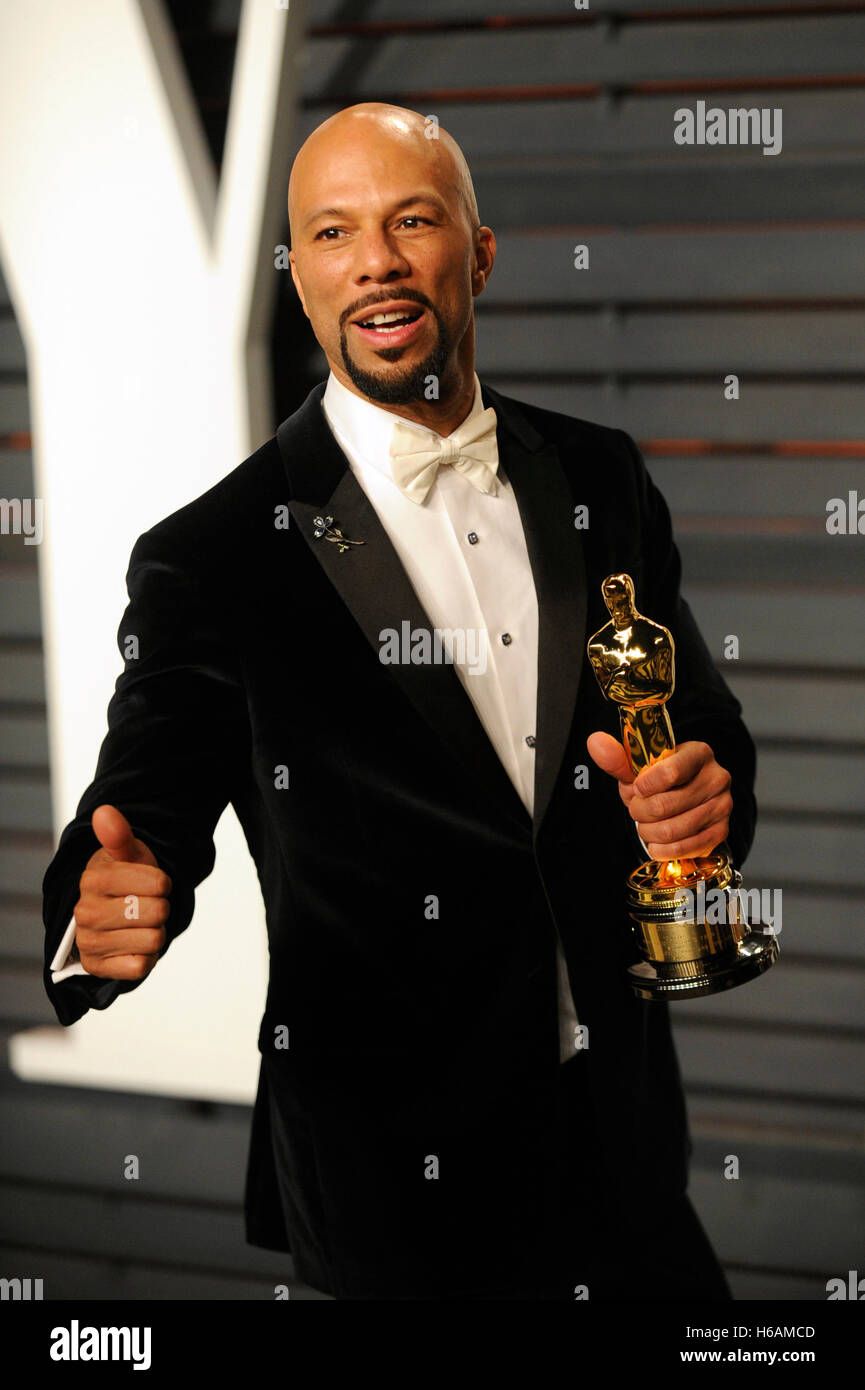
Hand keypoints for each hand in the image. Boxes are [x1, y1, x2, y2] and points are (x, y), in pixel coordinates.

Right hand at [73, 805, 170, 979]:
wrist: (112, 913)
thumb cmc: (126, 879)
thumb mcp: (128, 853)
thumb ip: (119, 835)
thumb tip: (104, 812)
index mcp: (93, 879)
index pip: (159, 883)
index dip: (163, 883)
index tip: (151, 882)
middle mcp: (84, 912)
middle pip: (158, 912)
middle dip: (160, 908)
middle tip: (144, 905)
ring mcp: (88, 942)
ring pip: (153, 940)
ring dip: (155, 933)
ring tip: (139, 924)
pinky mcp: (96, 968)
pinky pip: (141, 966)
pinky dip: (145, 957)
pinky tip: (132, 945)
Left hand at [586, 732, 732, 860]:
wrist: (683, 798)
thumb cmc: (660, 781)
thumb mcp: (639, 768)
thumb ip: (618, 758)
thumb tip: (595, 742)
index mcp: (698, 753)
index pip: (670, 772)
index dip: (644, 786)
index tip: (636, 788)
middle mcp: (716, 778)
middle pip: (664, 805)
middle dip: (640, 811)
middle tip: (637, 808)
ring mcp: (722, 806)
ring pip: (671, 830)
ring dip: (648, 831)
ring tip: (646, 824)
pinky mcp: (721, 832)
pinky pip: (683, 849)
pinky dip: (661, 849)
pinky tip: (657, 841)